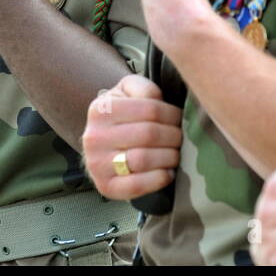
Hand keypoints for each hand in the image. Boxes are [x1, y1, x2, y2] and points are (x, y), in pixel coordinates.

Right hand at [82, 74, 181, 198]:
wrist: (102, 144)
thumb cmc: (122, 116)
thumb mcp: (127, 92)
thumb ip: (143, 87)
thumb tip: (157, 100)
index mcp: (101, 109)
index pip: (150, 109)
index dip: (172, 114)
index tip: (179, 118)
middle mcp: (95, 137)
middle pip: (149, 134)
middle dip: (174, 136)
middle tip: (181, 137)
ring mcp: (97, 164)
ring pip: (144, 159)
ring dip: (169, 157)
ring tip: (176, 153)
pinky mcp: (106, 187)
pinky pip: (137, 185)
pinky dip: (159, 178)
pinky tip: (168, 172)